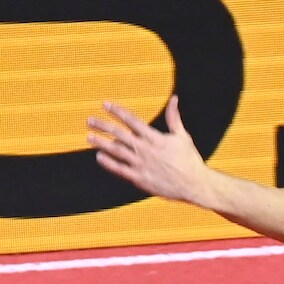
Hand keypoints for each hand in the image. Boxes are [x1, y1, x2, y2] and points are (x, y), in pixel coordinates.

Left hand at [87, 95, 208, 203]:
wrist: (193, 184)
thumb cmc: (189, 159)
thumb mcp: (182, 136)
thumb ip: (174, 117)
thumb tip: (174, 98)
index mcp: (155, 138)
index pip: (132, 120)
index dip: (117, 111)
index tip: (105, 104)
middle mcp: (145, 149)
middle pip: (119, 134)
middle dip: (103, 126)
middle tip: (90, 120)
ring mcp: (141, 164)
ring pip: (116, 151)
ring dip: (101, 143)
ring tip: (89, 136)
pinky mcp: (139, 179)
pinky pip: (120, 170)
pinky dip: (108, 163)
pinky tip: (99, 157)